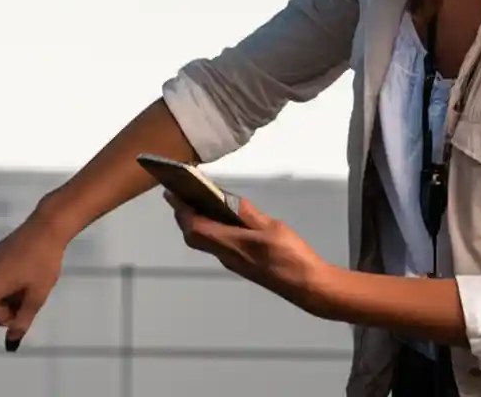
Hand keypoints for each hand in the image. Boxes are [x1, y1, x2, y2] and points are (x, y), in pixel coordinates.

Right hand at [0, 215, 66, 357]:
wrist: (45, 228)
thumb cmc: (44, 262)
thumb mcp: (37, 296)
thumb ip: (22, 320)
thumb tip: (11, 340)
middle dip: (7, 311)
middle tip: (28, 298)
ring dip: (7, 297)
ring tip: (27, 282)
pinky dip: (5, 285)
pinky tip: (21, 272)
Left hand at [164, 191, 329, 312]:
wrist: (308, 287)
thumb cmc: (291, 256)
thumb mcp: (271, 226)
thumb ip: (247, 213)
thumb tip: (226, 199)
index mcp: (231, 244)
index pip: (195, 226)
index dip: (181, 209)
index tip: (172, 193)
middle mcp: (226, 255)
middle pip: (194, 236)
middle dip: (183, 216)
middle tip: (180, 197)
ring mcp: (233, 262)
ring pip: (203, 242)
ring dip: (194, 223)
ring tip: (195, 204)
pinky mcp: (241, 265)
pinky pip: (215, 245)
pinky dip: (208, 230)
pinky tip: (217, 220)